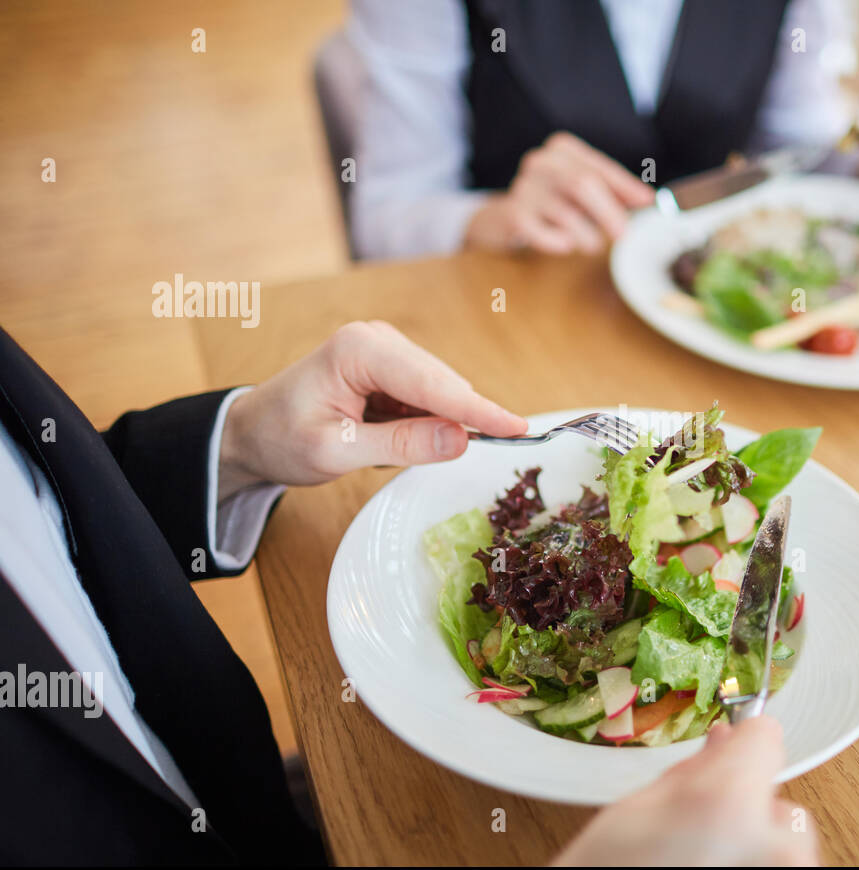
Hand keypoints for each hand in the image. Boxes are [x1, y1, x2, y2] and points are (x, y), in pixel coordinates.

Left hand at [217, 321, 526, 499]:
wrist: (252, 433)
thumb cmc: (282, 440)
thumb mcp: (338, 452)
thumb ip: (402, 445)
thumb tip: (462, 439)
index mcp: (360, 350)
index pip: (435, 385)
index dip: (481, 411)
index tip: (521, 428)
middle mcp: (378, 338)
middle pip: (444, 385)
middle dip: (453, 423)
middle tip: (407, 457)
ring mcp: (387, 349)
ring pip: (441, 392)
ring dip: (432, 426)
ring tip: (378, 445)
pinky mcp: (393, 366)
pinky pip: (429, 398)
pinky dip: (421, 423)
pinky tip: (384, 435)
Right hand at [464, 132, 654, 254]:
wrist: (503, 219)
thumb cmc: (552, 204)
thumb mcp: (582, 193)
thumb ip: (613, 193)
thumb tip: (647, 199)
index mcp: (562, 150)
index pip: (599, 167)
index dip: (625, 186)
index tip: (646, 201)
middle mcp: (541, 162)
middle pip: (583, 184)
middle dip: (608, 212)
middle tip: (623, 234)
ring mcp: (524, 186)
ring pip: (566, 213)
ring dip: (586, 235)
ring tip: (590, 244)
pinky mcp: (513, 214)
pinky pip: (543, 233)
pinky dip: (559, 243)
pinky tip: (564, 245)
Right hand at [552, 716, 818, 865]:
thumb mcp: (633, 813)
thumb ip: (691, 774)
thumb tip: (723, 746)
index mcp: (728, 805)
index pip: (764, 737)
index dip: (738, 741)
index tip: (725, 748)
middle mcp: (773, 845)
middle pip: (774, 795)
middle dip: (743, 805)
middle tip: (693, 830)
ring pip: (785, 839)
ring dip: (753, 844)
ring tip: (699, 862)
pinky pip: (785, 866)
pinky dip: (756, 866)